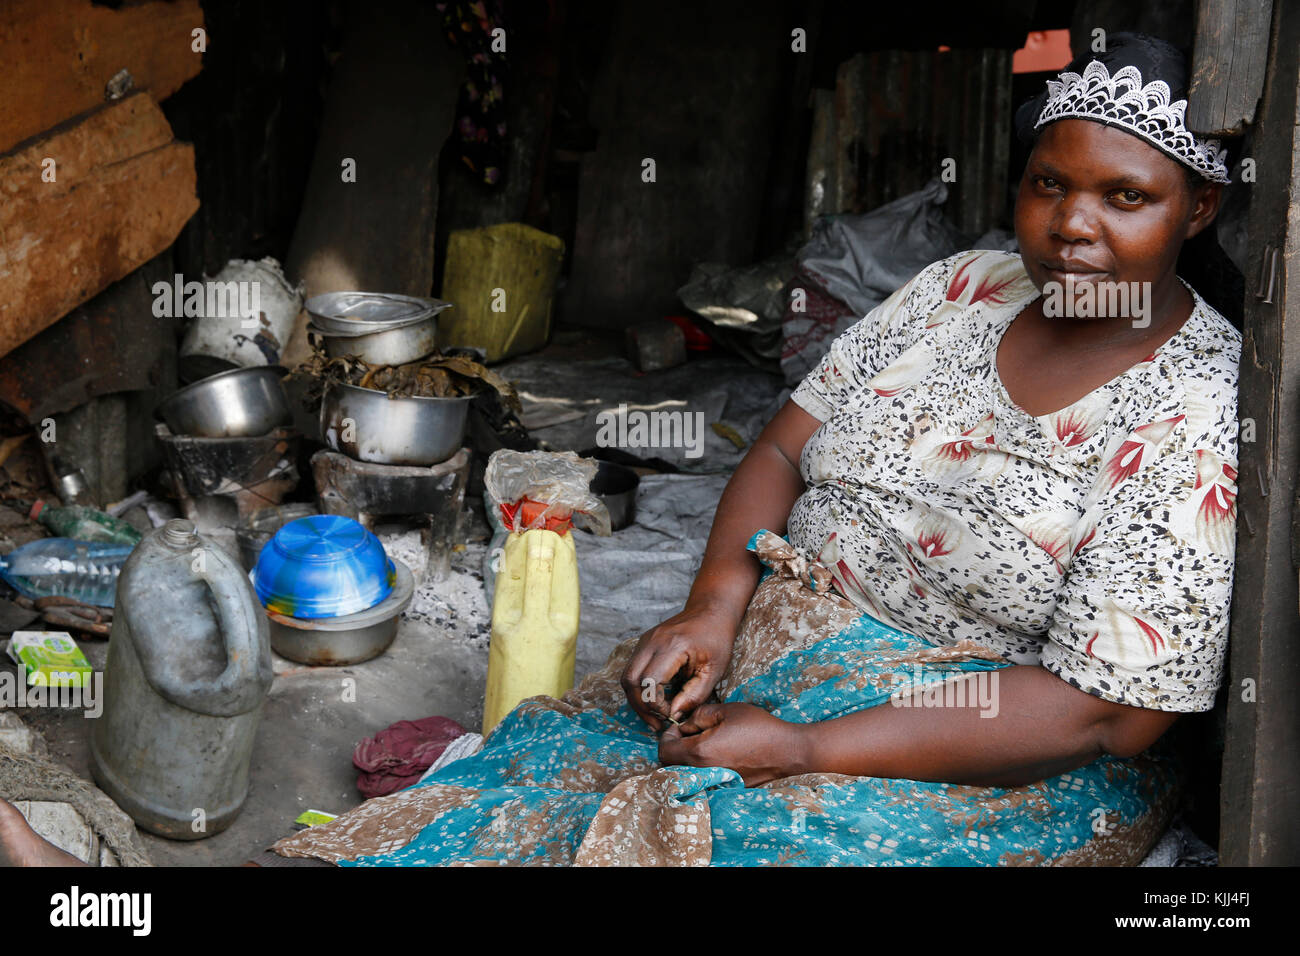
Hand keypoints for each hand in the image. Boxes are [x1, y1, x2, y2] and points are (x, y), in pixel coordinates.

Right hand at [621, 603, 737, 730]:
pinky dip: (640, 687)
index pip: (649, 682)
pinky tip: (655, 699)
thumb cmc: (716, 639)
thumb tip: (674, 715)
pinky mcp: (643, 644)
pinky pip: (633, 669)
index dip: (656, 705)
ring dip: (637, 699)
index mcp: (672, 646)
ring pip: (627, 676)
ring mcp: (644, 640)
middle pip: (630, 680)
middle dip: (641, 707)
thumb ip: (694, 696)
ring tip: (655, 715)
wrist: (710, 611)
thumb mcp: (713, 671)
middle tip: (657, 723)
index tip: (672, 714)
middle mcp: (652, 641)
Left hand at [657, 702, 807, 786]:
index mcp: (700, 752)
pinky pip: (705, 781)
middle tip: (689, 734)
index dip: (666, 736)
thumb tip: (685, 725)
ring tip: (704, 743)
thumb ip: (699, 715)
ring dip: (687, 760)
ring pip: (687, 775)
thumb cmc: (758, 727)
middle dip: (674, 749)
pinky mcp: (727, 789)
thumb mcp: (727, 710)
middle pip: (672, 766)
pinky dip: (703, 769)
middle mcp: (704, 772)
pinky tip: (718, 756)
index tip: (679, 727)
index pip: (664, 751)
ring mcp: (716, 783)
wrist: (788, 751)